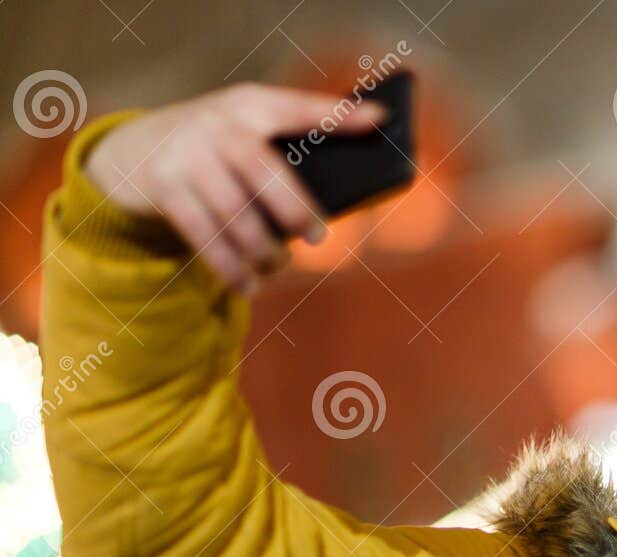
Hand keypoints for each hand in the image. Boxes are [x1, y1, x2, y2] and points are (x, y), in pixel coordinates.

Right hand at [82, 83, 387, 295]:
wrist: (131, 146)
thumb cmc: (215, 150)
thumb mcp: (243, 133)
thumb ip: (281, 156)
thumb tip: (327, 212)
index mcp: (250, 104)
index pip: (299, 107)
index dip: (338, 114)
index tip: (380, 119)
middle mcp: (218, 124)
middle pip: (265, 172)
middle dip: (295, 209)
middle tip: (317, 236)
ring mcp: (187, 154)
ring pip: (236, 214)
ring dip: (263, 250)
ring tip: (277, 265)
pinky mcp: (163, 187)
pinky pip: (205, 237)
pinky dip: (231, 268)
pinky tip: (249, 285)